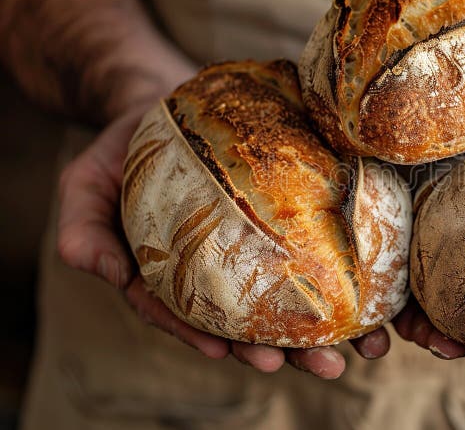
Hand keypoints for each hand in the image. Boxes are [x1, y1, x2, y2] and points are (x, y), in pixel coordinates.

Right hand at [57, 102, 389, 378]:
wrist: (162, 102)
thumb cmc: (123, 149)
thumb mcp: (84, 185)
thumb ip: (84, 230)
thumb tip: (103, 271)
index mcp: (171, 276)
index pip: (187, 316)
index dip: (204, 336)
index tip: (229, 351)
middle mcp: (216, 271)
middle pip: (251, 319)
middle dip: (289, 348)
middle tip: (326, 365)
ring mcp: (250, 246)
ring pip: (288, 294)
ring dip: (330, 324)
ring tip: (367, 346)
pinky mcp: (281, 215)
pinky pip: (312, 246)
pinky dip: (341, 271)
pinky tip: (376, 288)